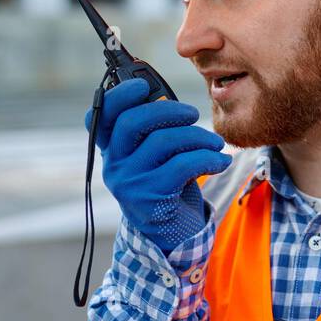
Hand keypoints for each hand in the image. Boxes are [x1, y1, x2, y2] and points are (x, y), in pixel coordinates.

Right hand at [85, 78, 231, 250]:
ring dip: (198, 136)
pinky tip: (221, 161)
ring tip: (216, 143)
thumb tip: (167, 99)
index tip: (141, 85)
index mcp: (112, 151)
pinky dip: (209, 158)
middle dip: (168, 110)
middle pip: (132, 122)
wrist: (171, 235)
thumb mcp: (156, 157)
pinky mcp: (153, 198)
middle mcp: (114, 166)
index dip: (118, 96)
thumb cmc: (167, 185)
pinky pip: (183, 165)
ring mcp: (130, 183)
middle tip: (192, 113)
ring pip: (163, 141)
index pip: (99, 117)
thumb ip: (155, 130)